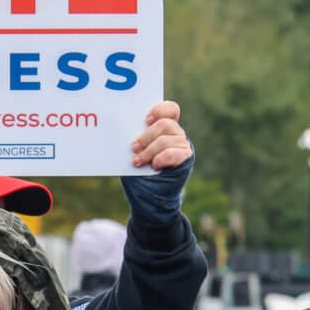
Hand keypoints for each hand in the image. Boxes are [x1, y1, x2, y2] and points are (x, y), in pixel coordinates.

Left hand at [120, 100, 193, 225]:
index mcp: (163, 129)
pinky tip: (154, 165)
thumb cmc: (138, 175)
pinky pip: (175, 153)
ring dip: (149, 151)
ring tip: (138, 162)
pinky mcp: (185, 159)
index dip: (161, 109)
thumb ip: (136, 141)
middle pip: (165, 124)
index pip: (170, 110)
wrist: (148, 200)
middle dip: (146, 136)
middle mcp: (176, 135)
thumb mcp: (133, 155)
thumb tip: (123, 130)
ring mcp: (182, 146)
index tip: (146, 119)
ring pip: (167, 139)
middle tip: (133, 148)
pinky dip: (162, 158)